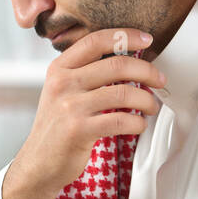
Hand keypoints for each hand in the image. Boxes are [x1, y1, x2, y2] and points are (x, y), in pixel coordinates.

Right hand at [11, 27, 166, 195]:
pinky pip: (121, 120)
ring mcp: (70, 107)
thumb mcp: (61, 91)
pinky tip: (138, 124)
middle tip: (159, 79)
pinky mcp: (79, 130)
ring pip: (124, 93)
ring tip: (151, 106)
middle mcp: (62, 84)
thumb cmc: (57, 126)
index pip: (95, 41)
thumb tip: (127, 60)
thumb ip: (84, 72)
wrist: (38, 162)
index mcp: (59, 69)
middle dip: (147, 71)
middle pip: (117, 65)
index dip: (125, 36)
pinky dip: (138, 122)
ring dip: (147, 100)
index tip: (146, 40)